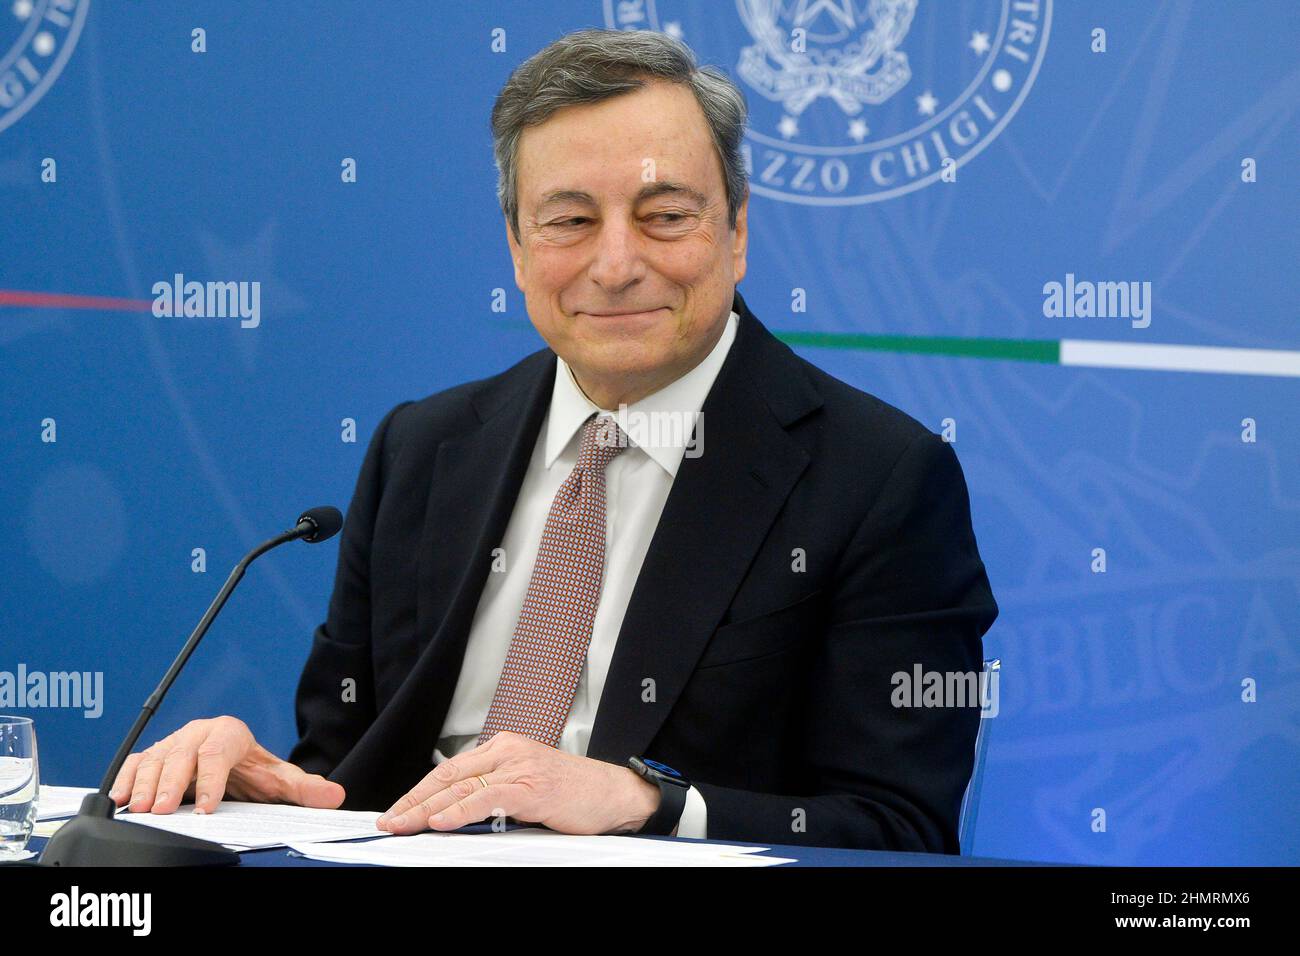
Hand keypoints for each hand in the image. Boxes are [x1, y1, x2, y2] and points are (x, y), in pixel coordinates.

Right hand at [109, 716, 345, 814]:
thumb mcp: (279, 779)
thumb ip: (305, 788)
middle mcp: (199, 733)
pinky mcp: (155, 754)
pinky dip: (125, 779)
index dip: (211, 778)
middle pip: (182, 753)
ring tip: (140, 808)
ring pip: (156, 758)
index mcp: (230, 733)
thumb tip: (334, 795)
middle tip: (163, 809)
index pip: (219, 751)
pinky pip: (136, 762)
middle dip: (171, 782)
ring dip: (145, 783)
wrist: (234, 763)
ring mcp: (175, 743)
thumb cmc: (252, 770)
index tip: (206, 807)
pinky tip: (120, 799)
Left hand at [375, 731, 659, 835]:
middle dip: (414, 801)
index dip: (419, 790)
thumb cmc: (574, 792)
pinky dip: (460, 811)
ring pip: (462, 787)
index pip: (450, 769)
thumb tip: (454, 812)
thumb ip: (493, 791)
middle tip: (389, 820)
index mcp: (504, 747)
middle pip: (449, 777)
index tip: (398, 809)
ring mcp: (519, 767)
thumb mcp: (526, 785)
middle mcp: (508, 751)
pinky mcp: (532, 787)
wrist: (613, 793)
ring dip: (427, 809)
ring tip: (404, 824)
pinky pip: (487, 798)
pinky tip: (440, 822)